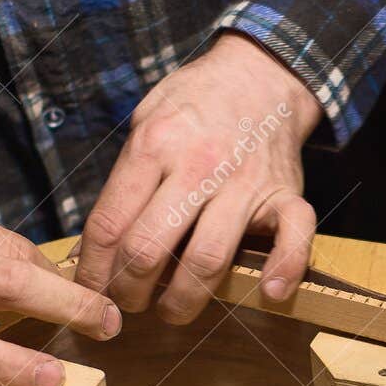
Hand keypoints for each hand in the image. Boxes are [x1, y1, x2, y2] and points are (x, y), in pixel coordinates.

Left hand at [74, 32, 322, 322]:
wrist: (260, 74)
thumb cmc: (195, 104)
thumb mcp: (145, 124)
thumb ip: (123, 181)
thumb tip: (92, 248)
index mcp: (155, 146)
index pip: (110, 224)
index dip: (94, 270)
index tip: (92, 291)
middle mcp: (198, 166)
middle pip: (149, 249)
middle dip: (129, 292)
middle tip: (127, 304)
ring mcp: (245, 182)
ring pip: (208, 259)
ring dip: (183, 301)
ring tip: (170, 310)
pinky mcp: (286, 192)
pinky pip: (294, 236)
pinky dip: (284, 269)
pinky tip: (267, 294)